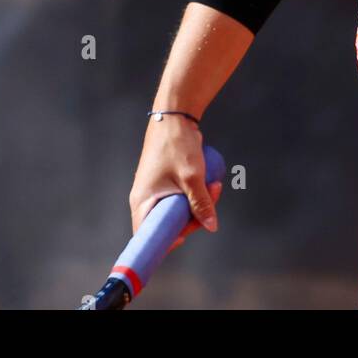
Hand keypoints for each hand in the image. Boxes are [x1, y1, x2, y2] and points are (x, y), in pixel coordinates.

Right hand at [129, 120, 222, 252]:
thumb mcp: (192, 177)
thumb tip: (211, 226)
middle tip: (212, 199)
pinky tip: (209, 183)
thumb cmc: (176, 145)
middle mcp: (145, 198)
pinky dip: (195, 195)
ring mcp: (155, 190)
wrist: (175, 116)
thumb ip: (201, 204)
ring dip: (199, 203)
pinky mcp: (165, 183)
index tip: (187, 234)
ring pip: (178, 210)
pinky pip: (180, 198)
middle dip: (194, 216)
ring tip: (215, 185)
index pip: (148, 235)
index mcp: (142, 201)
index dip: (167, 240)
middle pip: (168, 224)